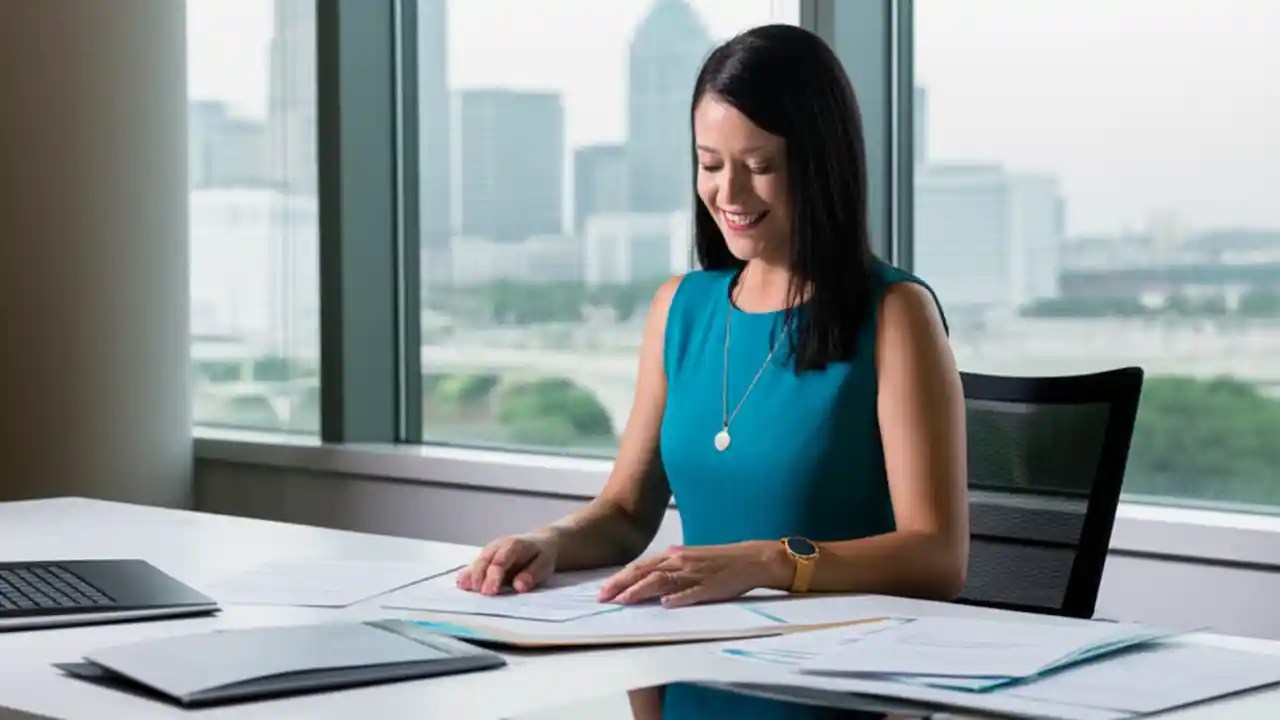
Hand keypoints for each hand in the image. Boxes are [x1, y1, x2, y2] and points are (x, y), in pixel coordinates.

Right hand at [456, 531, 558, 594]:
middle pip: (484, 562)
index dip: (493, 576)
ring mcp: (489, 552)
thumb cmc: (542, 555)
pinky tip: (462, 584)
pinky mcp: (485, 559)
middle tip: (480, 594)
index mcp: (513, 546)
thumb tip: (519, 586)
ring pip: (477, 563)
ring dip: (471, 577)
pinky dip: (467, 575)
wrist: (540, 542)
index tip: (490, 591)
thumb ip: (533, 574)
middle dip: (479, 578)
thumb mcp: (545, 563)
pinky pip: (474, 566)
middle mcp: (497, 547)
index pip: (500, 561)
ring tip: (466, 589)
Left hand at [597, 541, 790, 608]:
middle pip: (645, 572)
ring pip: (662, 580)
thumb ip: (668, 570)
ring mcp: (694, 574)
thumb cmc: (718, 562)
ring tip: (623, 600)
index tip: (603, 590)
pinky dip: (678, 597)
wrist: (750, 559)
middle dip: (621, 584)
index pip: (641, 566)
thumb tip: (645, 581)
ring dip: (641, 590)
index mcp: (674, 555)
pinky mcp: (710, 586)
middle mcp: (680, 561)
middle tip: (603, 597)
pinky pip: (692, 592)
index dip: (620, 578)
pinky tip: (665, 604)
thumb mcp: (689, 561)